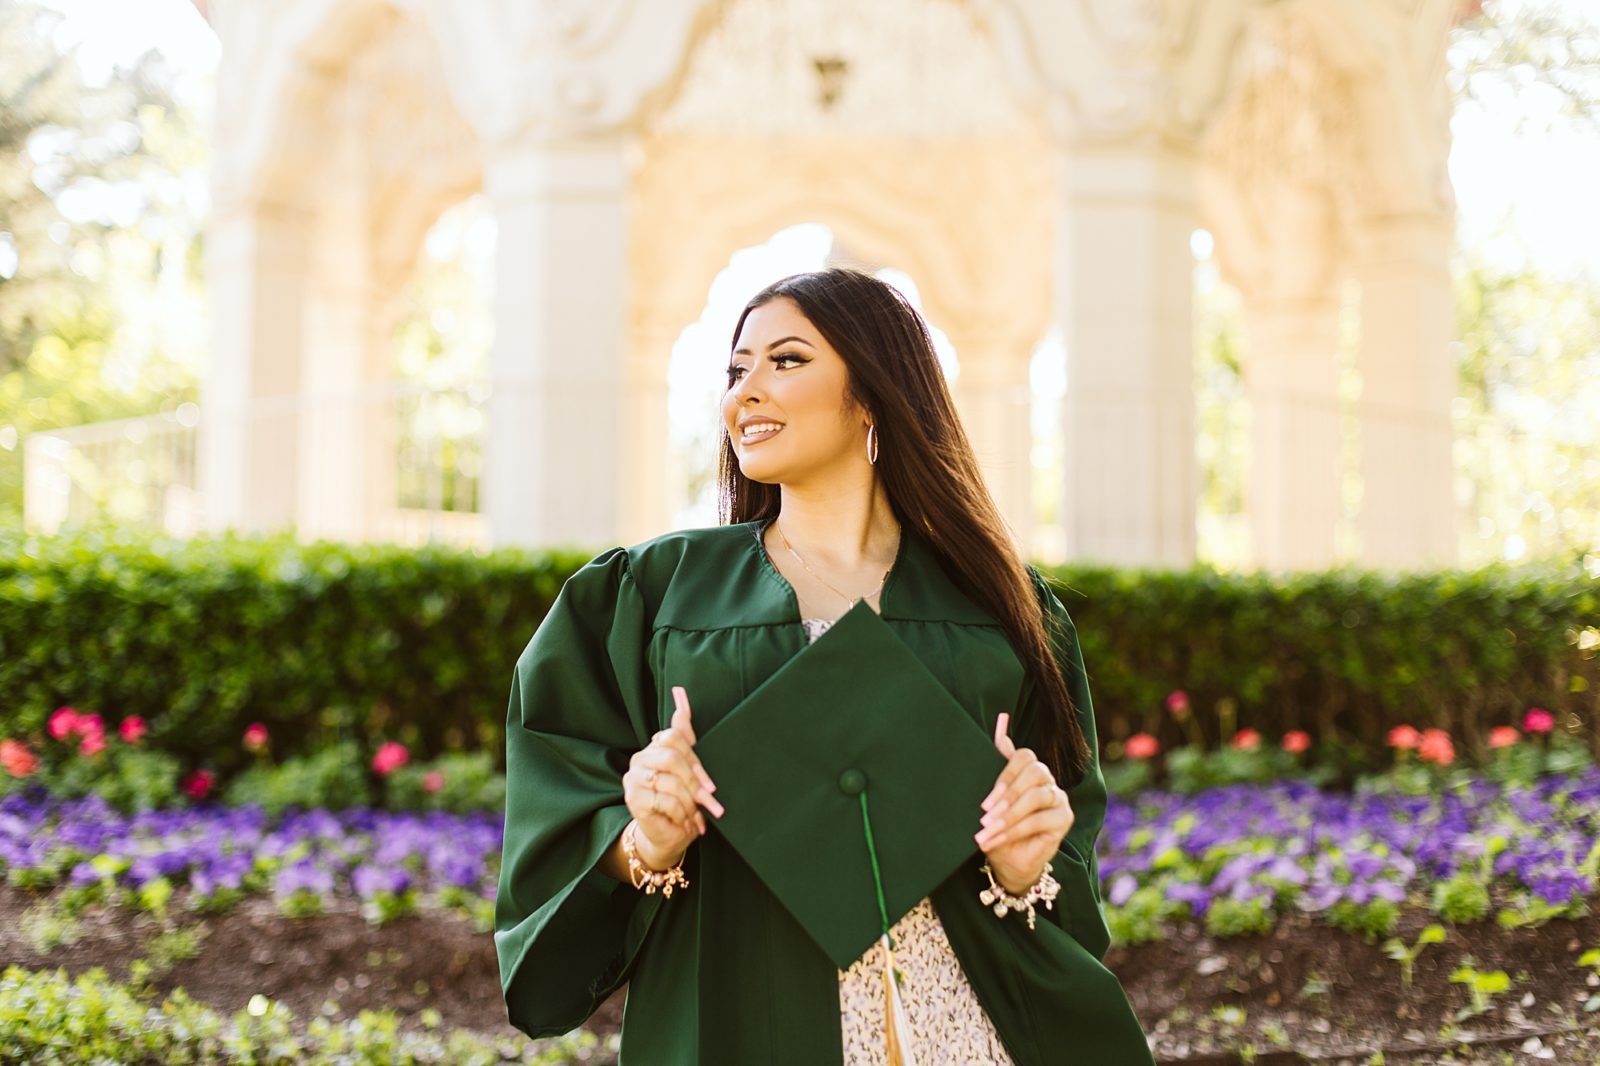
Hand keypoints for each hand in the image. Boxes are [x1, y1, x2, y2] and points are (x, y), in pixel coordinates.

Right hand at [623, 686, 723, 868]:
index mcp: (653, 747)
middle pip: (672, 757)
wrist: (667, 836)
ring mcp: (632, 778)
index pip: (674, 737)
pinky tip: (682, 821)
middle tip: (708, 800)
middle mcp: (639, 758)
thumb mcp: (688, 766)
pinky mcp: (632, 798)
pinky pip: (665, 800)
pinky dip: (680, 814)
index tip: (710, 784)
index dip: (696, 761)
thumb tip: (680, 693)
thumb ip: (684, 731)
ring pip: (670, 781)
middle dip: (695, 782)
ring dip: (689, 803)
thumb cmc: (681, 800)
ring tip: (694, 815)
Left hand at [975, 712, 1073, 894]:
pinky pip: (1040, 819)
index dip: (1005, 776)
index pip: (1024, 756)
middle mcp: (1047, 780)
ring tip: (987, 831)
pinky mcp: (1065, 818)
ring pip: (1037, 797)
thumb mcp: (990, 796)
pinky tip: (996, 840)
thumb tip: (1001, 718)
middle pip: (1035, 771)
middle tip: (984, 816)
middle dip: (1007, 795)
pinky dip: (1014, 830)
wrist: (1008, 860)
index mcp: (1029, 770)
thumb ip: (996, 759)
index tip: (984, 803)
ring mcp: (1059, 798)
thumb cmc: (996, 825)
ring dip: (1008, 816)